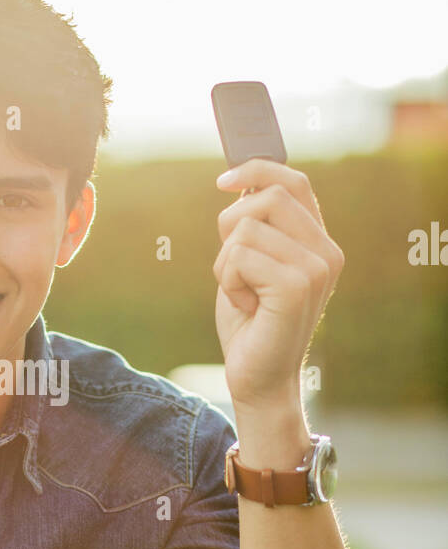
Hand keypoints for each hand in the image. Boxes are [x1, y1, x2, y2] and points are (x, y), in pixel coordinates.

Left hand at [213, 160, 343, 412]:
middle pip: (266, 197)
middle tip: (232, 268)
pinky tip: (246, 307)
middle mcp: (326, 252)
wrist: (258, 379)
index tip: (223, 182)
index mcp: (319, 243)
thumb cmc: (251, 323)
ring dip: (225, 264)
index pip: (294, 182)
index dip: (257, 169)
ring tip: (242, 294)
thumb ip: (253, 227)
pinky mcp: (297, 285)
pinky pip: (239, 256)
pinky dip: (228, 282)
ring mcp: (316, 268)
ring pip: (245, 229)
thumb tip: (239, 181)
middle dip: (230, 226)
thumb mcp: (250, 264)